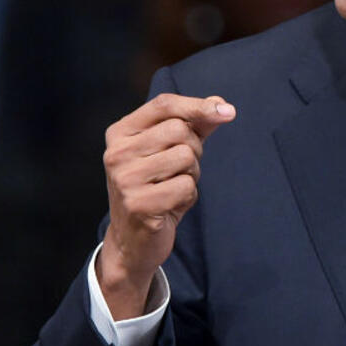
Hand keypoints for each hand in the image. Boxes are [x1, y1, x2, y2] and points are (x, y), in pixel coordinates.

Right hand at [97, 93, 235, 318]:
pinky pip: (186, 186)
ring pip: (185, 157)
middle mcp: (117, 153)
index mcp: (120, 133)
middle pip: (179, 130)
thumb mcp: (169, 151)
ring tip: (172, 187)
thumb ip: (194, 125)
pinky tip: (170, 206)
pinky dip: (188, 197)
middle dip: (193, 149)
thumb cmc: (154, 188)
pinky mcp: (139, 204)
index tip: (228, 111)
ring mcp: (125, 179)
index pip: (163, 104)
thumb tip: (222, 105)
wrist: (133, 241)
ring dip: (191, 174)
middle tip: (179, 170)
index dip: (198, 105)